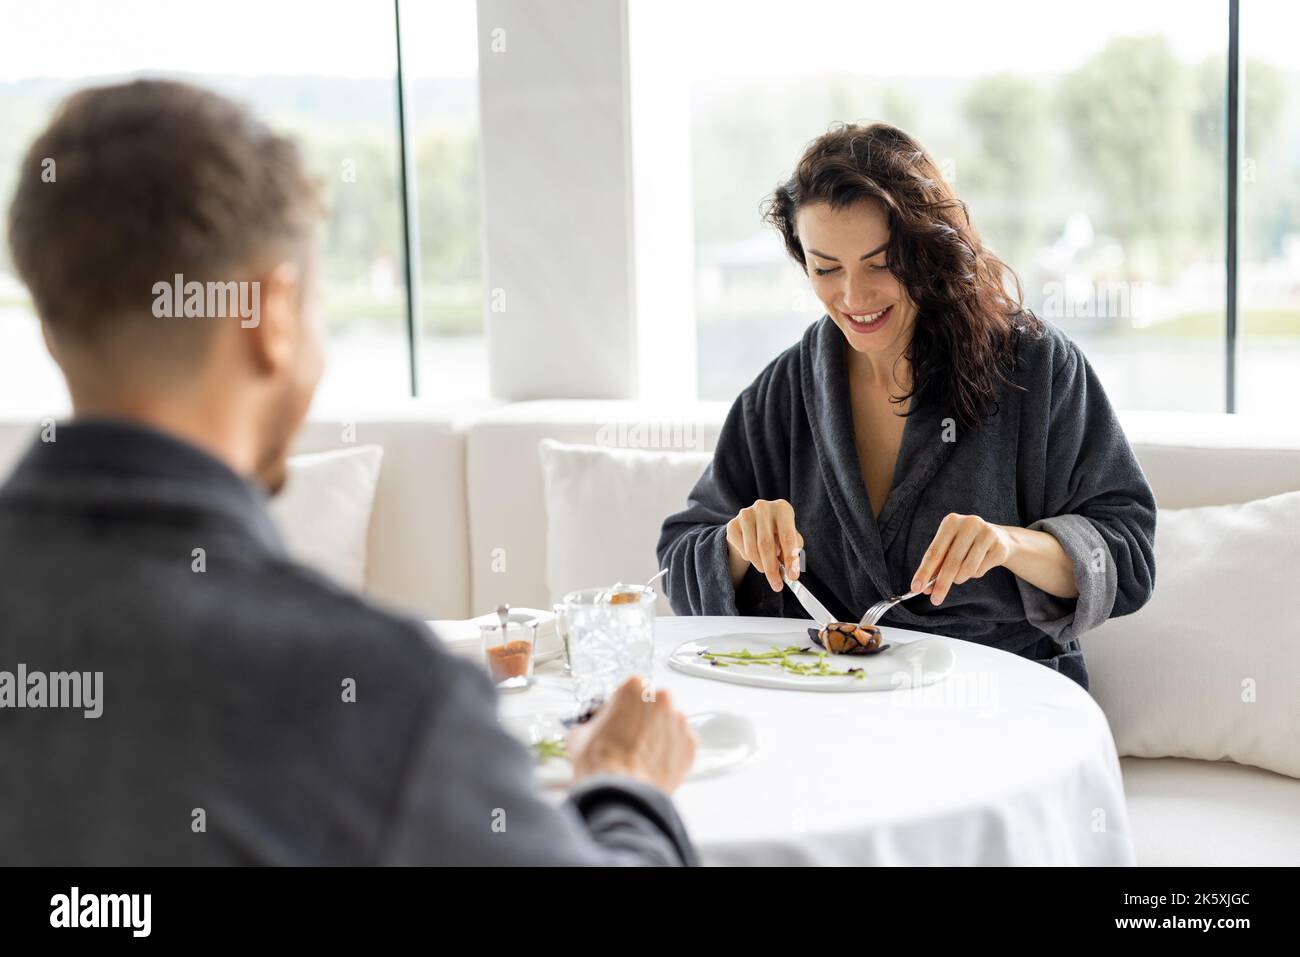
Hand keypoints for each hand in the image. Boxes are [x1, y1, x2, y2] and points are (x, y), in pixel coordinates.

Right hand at [566, 677, 697, 794]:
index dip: (621, 707)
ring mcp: (679, 722)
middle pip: (652, 705)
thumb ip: (590, 724)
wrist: (623, 794)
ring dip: (658, 735)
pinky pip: (681, 744)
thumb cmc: (603, 764)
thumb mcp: (579, 736)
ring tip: (640, 757)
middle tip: (627, 740)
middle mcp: (662, 699)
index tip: (617, 719)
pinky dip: (671, 753)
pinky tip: (653, 765)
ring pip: (668, 724)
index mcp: (634, 688)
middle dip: (642, 719)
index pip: (629, 690)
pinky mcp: (691, 745)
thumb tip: (589, 730)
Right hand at [725, 498, 804, 591]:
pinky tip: (754, 552)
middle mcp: (763, 507)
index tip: (793, 577)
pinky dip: (750, 559)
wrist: (754, 525)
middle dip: (772, 569)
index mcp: (782, 508)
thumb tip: (791, 570)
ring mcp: (745, 514)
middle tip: (777, 585)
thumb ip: (793, 552)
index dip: (790, 559)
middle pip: (766, 545)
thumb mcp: (790, 538)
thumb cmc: (777, 533)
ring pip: (752, 550)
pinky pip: (742, 551)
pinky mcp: (732, 525)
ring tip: (766, 567)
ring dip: (761, 565)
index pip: (787, 537)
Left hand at [910, 513, 1012, 605]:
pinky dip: (975, 574)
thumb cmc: (965, 545)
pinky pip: (980, 570)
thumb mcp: (949, 549)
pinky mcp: (999, 546)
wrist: (998, 539)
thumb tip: (925, 588)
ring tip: (960, 575)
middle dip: (941, 584)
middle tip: (935, 600)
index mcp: (951, 522)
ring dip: (959, 578)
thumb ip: (936, 566)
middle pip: (951, 562)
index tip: (916, 588)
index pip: (934, 552)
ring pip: (967, 569)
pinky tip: (978, 564)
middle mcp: (969, 523)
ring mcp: (986, 534)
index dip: (924, 572)